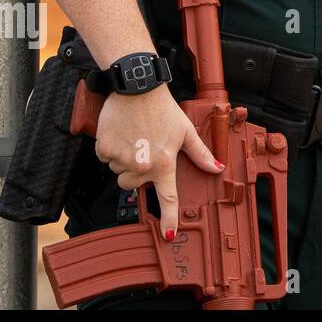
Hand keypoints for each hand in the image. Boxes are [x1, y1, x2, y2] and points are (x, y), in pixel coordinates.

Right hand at [95, 87, 223, 240]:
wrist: (137, 87)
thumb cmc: (163, 109)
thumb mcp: (185, 131)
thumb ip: (200, 154)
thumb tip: (217, 168)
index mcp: (164, 163)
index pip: (167, 197)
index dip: (169, 218)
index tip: (168, 234)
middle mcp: (142, 165)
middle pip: (133, 184)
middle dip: (137, 171)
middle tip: (145, 148)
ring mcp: (121, 158)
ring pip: (119, 172)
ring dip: (124, 160)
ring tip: (135, 137)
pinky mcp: (104, 149)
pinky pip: (105, 158)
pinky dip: (111, 149)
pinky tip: (121, 133)